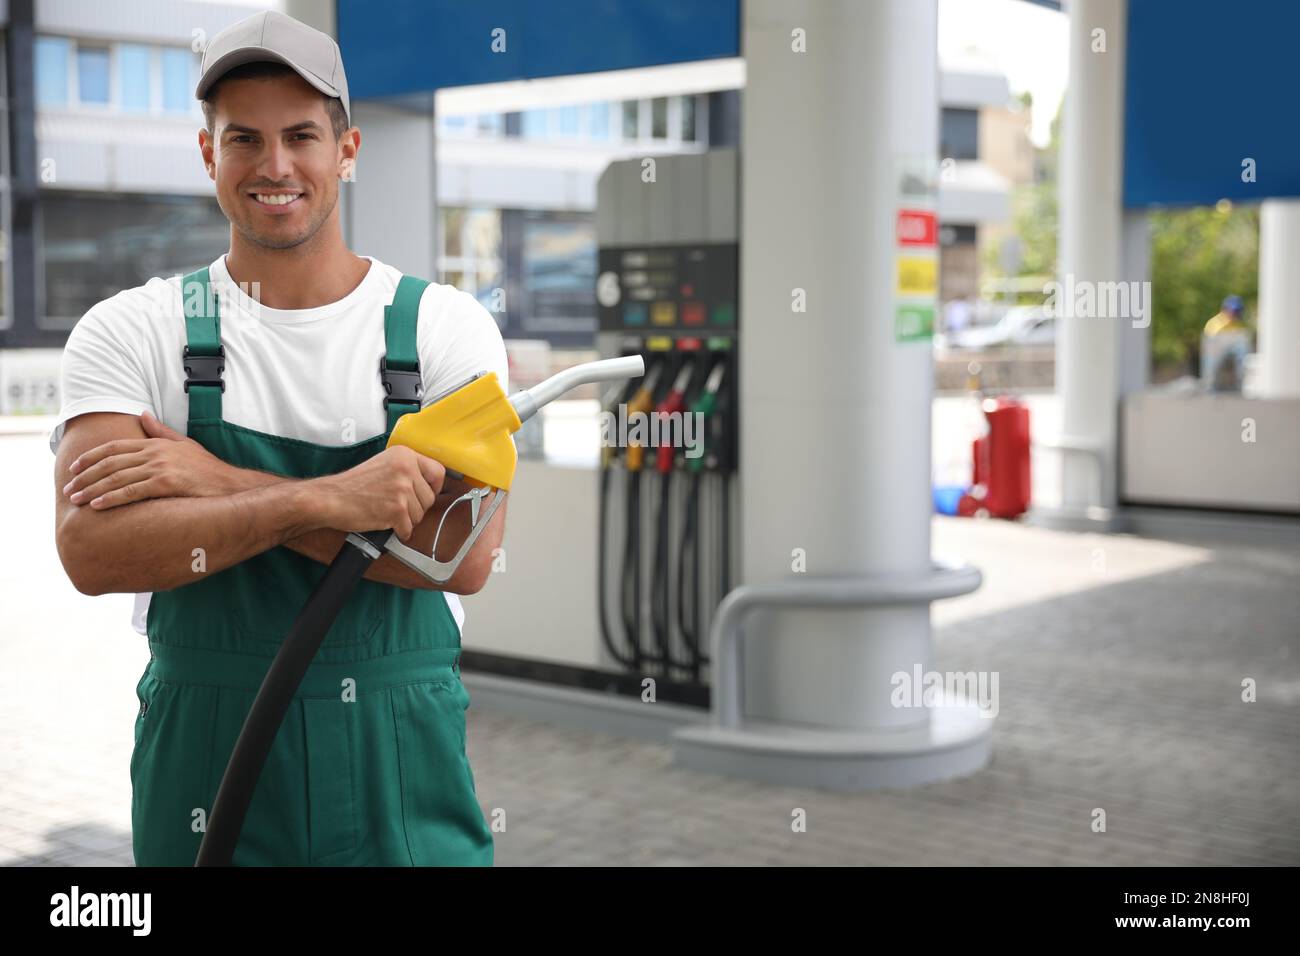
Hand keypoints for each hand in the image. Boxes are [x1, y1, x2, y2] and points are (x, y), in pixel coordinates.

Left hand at [63, 411, 237, 508]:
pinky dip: (111, 498)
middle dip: (85, 476)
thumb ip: (160, 431)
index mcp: (156, 443)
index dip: (91, 457)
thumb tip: (142, 414)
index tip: (74, 467)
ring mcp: (160, 467)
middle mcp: (155, 453)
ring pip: (117, 478)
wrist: (231, 485)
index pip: (115, 448)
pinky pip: (131, 491)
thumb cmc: (208, 469)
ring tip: (76, 499)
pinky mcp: (166, 483)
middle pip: (110, 463)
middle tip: (68, 488)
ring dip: (92, 488)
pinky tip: (97, 505)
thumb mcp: (184, 444)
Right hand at [312, 446, 445, 540]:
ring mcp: (402, 489)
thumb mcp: (384, 463)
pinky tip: (385, 523)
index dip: (434, 487)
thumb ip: (407, 469)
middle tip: (396, 505)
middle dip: (416, 507)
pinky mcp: (396, 510)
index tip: (425, 493)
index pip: (438, 472)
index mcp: (405, 455)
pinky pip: (408, 528)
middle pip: (430, 498)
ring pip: (420, 515)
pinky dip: (399, 531)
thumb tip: (430, 484)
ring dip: (406, 519)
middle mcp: (406, 469)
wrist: (331, 498)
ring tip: (386, 511)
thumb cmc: (353, 484)